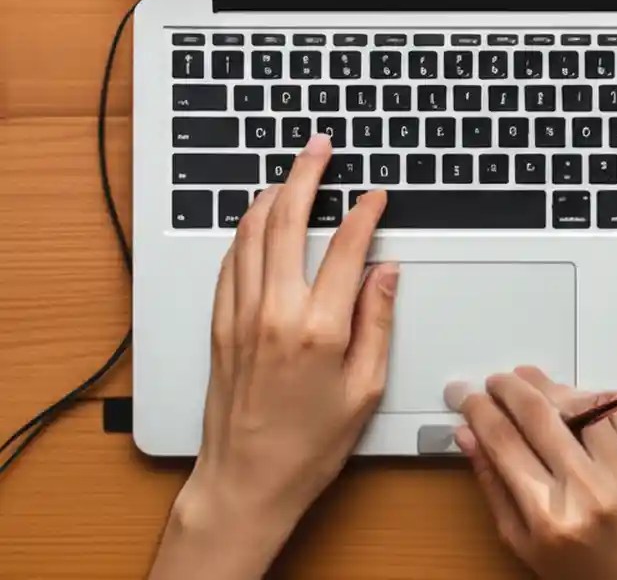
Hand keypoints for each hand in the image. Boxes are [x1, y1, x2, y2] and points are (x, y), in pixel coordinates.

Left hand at [149, 134, 397, 579]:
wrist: (247, 480)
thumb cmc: (310, 445)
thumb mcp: (366, 389)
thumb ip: (378, 323)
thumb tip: (385, 274)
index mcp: (320, 329)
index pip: (346, 248)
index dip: (365, 214)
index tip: (376, 196)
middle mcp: (274, 313)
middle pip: (288, 222)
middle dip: (306, 175)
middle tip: (320, 147)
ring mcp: (240, 316)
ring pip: (251, 234)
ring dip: (271, 195)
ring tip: (289, 173)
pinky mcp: (219, 325)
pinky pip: (231, 261)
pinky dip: (245, 231)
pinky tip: (257, 220)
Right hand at [448, 367, 616, 579]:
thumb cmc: (584, 570)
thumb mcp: (524, 542)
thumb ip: (494, 486)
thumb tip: (468, 434)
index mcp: (548, 516)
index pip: (503, 441)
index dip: (479, 410)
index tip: (466, 396)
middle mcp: (587, 491)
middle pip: (537, 413)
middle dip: (509, 387)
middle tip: (497, 381)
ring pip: (578, 404)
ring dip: (548, 386)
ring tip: (530, 381)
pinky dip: (591, 396)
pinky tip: (574, 397)